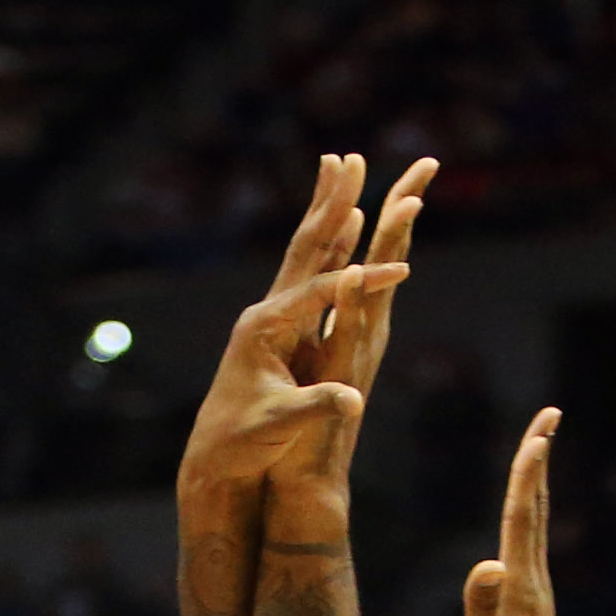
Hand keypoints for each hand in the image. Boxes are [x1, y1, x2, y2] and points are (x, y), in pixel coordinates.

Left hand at [178, 154, 416, 502]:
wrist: (214, 457)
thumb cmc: (245, 442)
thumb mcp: (281, 425)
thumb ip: (316, 406)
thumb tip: (351, 401)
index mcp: (268, 328)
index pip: (323, 292)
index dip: (363, 281)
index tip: (401, 271)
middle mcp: (267, 310)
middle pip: (306, 247)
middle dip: (334, 204)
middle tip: (352, 159)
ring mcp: (271, 314)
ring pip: (306, 250)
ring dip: (329, 209)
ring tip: (344, 167)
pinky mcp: (279, 325)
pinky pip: (309, 271)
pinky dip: (330, 242)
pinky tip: (345, 223)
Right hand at [452, 408, 563, 615]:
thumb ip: (483, 610)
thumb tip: (488, 566)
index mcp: (519, 585)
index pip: (521, 515)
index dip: (529, 471)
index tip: (541, 430)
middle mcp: (533, 581)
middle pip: (534, 508)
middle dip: (538, 460)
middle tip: (549, 415)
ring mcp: (535, 593)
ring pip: (535, 525)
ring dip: (535, 483)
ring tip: (538, 450)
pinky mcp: (532, 607)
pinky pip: (530, 546)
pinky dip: (529, 517)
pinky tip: (525, 518)